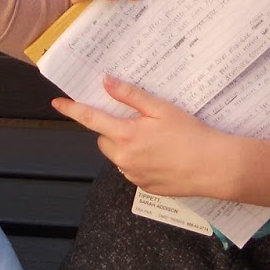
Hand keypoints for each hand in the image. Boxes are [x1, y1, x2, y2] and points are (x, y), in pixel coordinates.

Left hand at [51, 76, 234, 197]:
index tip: (57, 103)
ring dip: (125, 146)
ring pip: (117, 155)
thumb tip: (106, 82)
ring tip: (154, 141)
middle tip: (138, 123)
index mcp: (126, 135)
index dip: (72, 110)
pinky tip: (160, 156)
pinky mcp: (143, 186)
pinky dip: (138, 161)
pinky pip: (131, 169)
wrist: (213, 167)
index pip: (90, 119)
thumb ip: (130, 96)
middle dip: (113, 129)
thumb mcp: (161, 109)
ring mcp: (133, 175)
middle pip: (104, 139)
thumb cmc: (190, 134)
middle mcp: (124, 158)